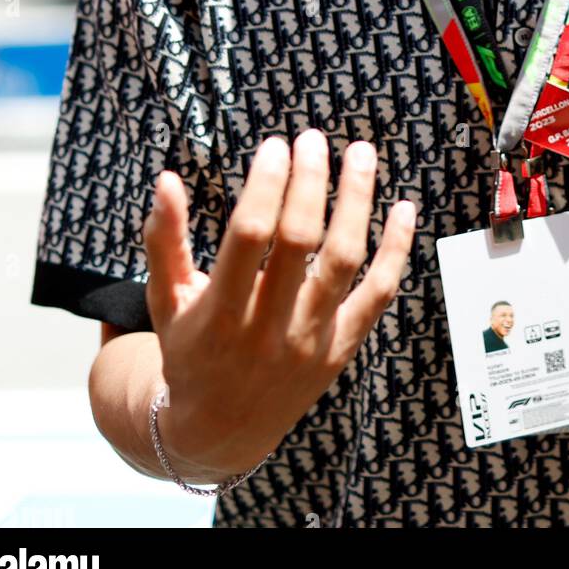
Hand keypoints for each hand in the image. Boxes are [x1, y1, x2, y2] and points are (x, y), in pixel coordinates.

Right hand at [143, 129, 415, 476]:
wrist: (222, 430)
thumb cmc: (190, 349)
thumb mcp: (165, 300)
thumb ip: (164, 240)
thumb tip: (166, 179)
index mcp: (220, 311)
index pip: (249, 235)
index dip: (266, 186)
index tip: (276, 145)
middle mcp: (269, 328)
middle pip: (300, 242)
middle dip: (309, 182)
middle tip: (314, 138)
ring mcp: (310, 340)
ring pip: (345, 262)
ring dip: (357, 203)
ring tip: (361, 154)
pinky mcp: (341, 349)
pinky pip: (378, 295)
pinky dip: (396, 251)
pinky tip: (404, 208)